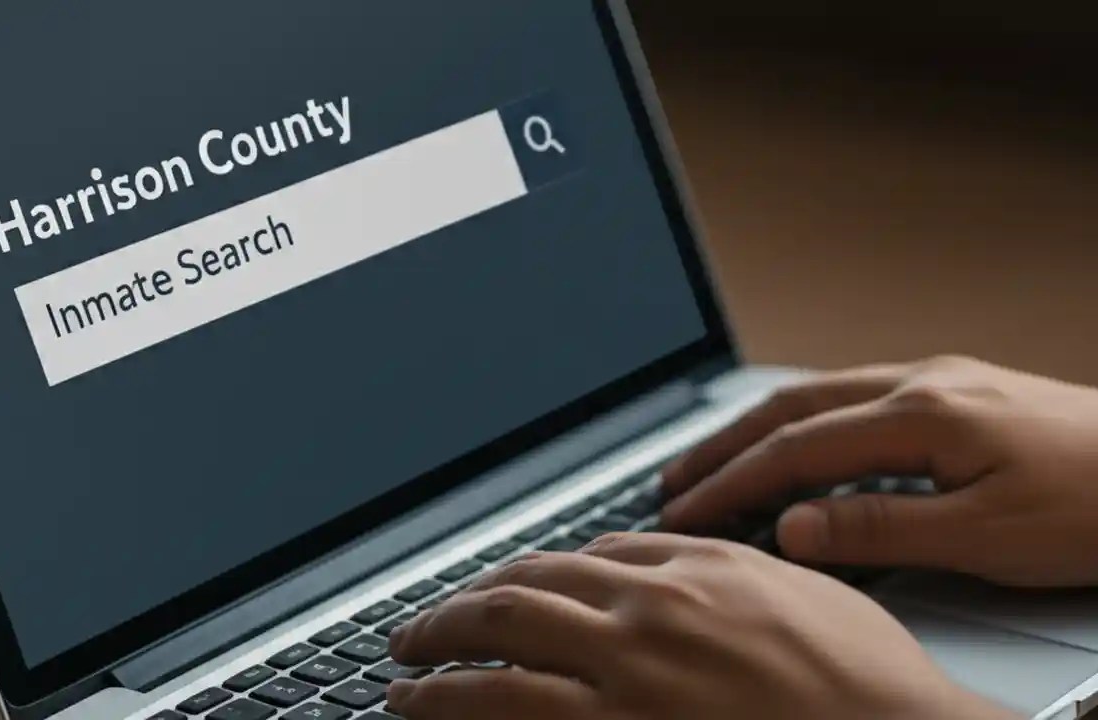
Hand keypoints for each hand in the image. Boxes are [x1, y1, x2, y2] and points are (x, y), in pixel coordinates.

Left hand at [387, 534, 1011, 719]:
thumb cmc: (867, 685)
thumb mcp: (795, 592)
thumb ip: (714, 567)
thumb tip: (648, 555)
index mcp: (690, 572)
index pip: (575, 560)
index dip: (521, 578)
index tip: (495, 595)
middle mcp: (645, 618)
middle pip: (517, 595)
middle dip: (453, 611)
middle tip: (416, 630)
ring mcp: (627, 683)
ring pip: (495, 653)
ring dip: (434, 660)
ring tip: (401, 673)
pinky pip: (511, 717)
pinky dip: (459, 712)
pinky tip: (431, 715)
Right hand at [662, 356, 1097, 587]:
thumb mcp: (989, 537)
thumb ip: (881, 528)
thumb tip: (793, 528)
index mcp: (922, 413)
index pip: (796, 449)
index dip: (732, 483)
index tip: (685, 512)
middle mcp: (919, 382)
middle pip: (791, 407)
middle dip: (723, 446)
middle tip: (671, 481)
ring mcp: (937, 379)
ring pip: (817, 395)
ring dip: (756, 430)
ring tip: (712, 465)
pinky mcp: (954, 390)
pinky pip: (851, 398)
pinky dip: (801, 424)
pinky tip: (792, 446)